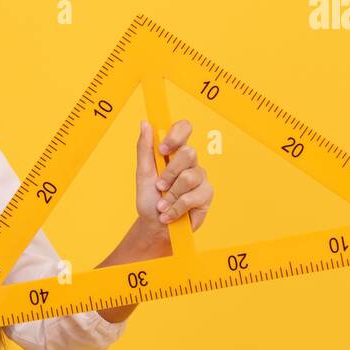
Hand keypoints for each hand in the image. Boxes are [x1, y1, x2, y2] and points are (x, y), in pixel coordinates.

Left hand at [135, 118, 213, 240]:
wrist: (155, 226)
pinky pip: (191, 197)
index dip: (176, 135)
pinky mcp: (206, 195)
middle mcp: (190, 162)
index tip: (162, 150)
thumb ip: (144, 148)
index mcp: (175, 152)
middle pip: (188, 153)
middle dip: (169, 173)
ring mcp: (200, 178)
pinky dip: (175, 208)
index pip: (184, 129)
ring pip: (189, 177)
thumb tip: (145, 123)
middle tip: (159, 187)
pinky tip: (169, 214)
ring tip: (162, 205)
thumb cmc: (149, 199)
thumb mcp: (142, 173)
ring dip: (170, 195)